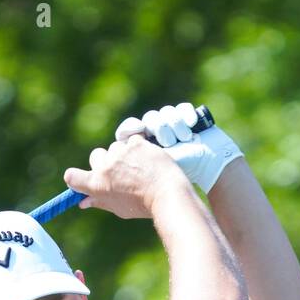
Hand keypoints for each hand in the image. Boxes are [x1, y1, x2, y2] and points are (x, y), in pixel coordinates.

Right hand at [63, 136, 188, 219]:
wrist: (168, 194)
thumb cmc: (143, 206)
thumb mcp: (119, 208)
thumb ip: (100, 201)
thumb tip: (83, 202)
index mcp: (98, 185)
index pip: (72, 177)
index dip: (76, 178)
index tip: (83, 181)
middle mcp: (106, 166)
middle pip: (96, 157)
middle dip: (105, 163)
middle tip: (121, 174)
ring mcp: (121, 153)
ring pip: (115, 147)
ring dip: (123, 155)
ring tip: (138, 168)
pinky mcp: (136, 143)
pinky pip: (131, 141)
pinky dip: (138, 148)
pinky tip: (147, 160)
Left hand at [115, 102, 243, 193]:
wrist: (208, 170)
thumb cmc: (177, 177)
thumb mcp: (145, 180)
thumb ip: (121, 180)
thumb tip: (91, 191)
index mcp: (143, 145)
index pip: (128, 129)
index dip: (130, 128)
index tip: (138, 131)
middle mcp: (156, 132)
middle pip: (149, 119)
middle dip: (160, 129)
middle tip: (170, 143)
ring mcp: (172, 124)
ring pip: (165, 113)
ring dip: (174, 126)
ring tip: (184, 139)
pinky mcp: (188, 117)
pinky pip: (182, 108)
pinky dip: (186, 116)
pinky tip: (191, 125)